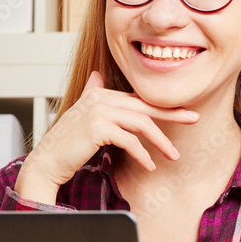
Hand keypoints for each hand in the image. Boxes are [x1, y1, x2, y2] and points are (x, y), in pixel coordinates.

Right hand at [15, 71, 198, 203]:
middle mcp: (100, 98)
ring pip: (141, 124)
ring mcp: (98, 111)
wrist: (47, 162)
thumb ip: (91, 94)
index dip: (162, 106)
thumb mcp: (82, 115)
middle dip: (172, 114)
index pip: (138, 99)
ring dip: (161, 141)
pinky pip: (129, 141)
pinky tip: (150, 165)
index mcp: (100, 94)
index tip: (183, 111)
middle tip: (194, 119)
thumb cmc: (67, 144)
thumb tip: (97, 76)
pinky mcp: (97, 128)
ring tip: (174, 155)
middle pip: (144, 107)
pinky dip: (143, 155)